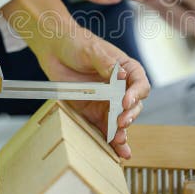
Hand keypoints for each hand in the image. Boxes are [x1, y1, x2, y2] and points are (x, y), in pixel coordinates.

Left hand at [0, 0, 150, 158]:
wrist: (54, 50)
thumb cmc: (77, 43)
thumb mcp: (92, 49)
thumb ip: (106, 62)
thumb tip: (122, 75)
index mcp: (127, 71)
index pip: (139, 85)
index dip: (136, 95)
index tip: (125, 101)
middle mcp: (120, 89)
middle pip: (133, 106)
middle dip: (129, 116)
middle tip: (121, 122)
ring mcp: (107, 102)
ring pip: (120, 121)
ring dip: (122, 133)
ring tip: (120, 143)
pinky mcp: (92, 112)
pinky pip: (102, 128)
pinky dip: (108, 139)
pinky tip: (114, 150)